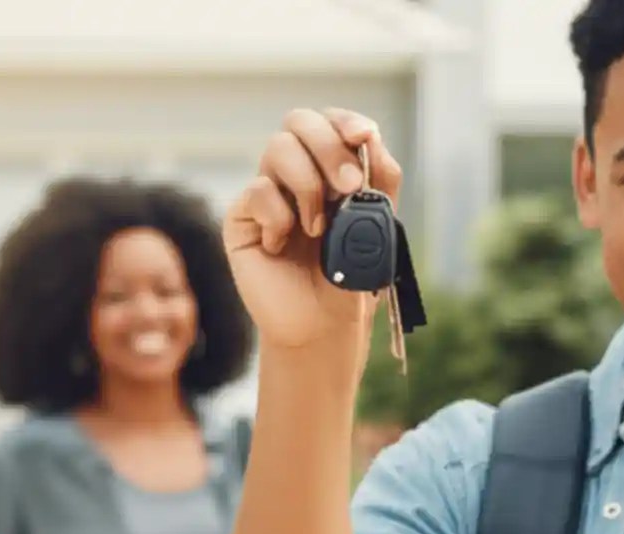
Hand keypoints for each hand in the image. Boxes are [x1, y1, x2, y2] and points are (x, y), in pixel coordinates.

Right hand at [222, 108, 403, 365]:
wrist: (323, 323)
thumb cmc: (350, 275)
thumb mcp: (377, 225)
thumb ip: (380, 180)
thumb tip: (370, 138)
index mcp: (330, 168)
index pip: (330, 121)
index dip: (344, 120)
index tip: (363, 136)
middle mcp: (296, 172)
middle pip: (300, 121)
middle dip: (329, 148)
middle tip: (349, 186)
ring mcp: (268, 191)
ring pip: (278, 147)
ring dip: (307, 185)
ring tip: (318, 229)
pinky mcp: (242, 216)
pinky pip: (258, 191)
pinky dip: (279, 217)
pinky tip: (283, 245)